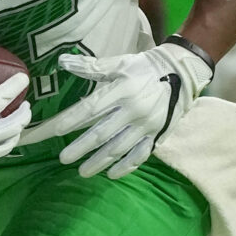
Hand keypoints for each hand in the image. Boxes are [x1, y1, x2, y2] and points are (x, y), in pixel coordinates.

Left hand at [48, 40, 211, 179]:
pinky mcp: (157, 135)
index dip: (71, 120)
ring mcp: (146, 125)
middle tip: (63, 158)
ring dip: (99, 161)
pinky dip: (126, 166)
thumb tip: (63, 62)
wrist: (181, 74)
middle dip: (81, 147)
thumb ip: (91, 66)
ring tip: (82, 171)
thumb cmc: (144, 67)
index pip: (91, 108)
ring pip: (119, 148)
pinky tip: (111, 174)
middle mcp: (133, 109)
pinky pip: (140, 155)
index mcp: (122, 89)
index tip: (54, 131)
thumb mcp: (119, 63)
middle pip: (102, 132)